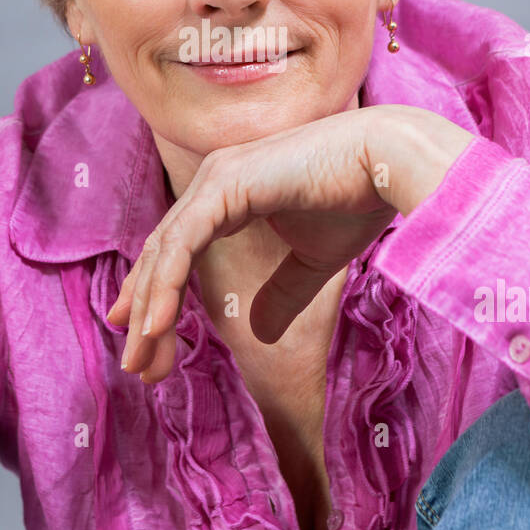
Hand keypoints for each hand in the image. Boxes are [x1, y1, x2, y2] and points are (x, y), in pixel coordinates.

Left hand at [108, 104, 474, 382]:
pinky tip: (156, 325)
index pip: (179, 250)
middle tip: (138, 366)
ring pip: (167, 252)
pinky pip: (183, 241)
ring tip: (141, 361)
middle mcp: (215, 181)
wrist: (391, 163)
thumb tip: (258, 333)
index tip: (145, 340)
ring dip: (149, 309)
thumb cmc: (359, 200)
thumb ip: (282, 294)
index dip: (156, 294)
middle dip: (146, 314)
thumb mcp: (313, 263)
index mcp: (229, 194)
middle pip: (164, 254)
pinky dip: (166, 284)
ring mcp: (217, 179)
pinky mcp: (227, 184)